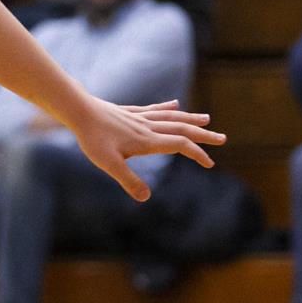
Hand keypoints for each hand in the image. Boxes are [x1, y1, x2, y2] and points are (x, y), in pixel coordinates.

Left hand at [68, 98, 226, 200]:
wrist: (78, 112)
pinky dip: (168, 108)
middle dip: (203, 135)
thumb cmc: (93, 139)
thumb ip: (129, 180)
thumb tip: (146, 198)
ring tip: (207, 119)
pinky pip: (154, 110)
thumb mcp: (109, 164)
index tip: (210, 163)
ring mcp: (139, 118)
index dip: (197, 154)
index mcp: (147, 141)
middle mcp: (148, 127)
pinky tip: (175, 104)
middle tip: (222, 139)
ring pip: (171, 118)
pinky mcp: (129, 113)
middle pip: (182, 129)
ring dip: (191, 120)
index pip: (180, 145)